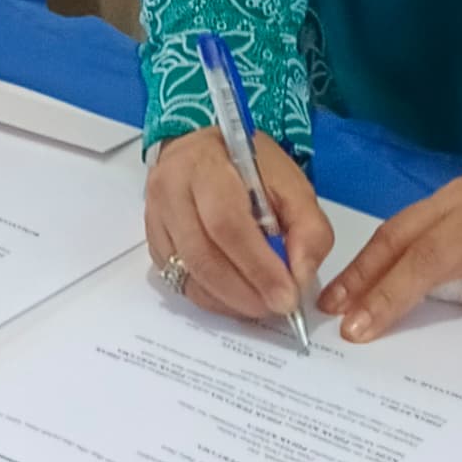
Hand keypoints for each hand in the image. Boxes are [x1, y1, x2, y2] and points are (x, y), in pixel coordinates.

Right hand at [145, 123, 331, 326]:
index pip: (227, 222)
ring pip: (189, 275)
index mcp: (206, 164)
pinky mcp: (153, 243)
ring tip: (261, 304)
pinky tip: (237, 298)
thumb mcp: (292, 184)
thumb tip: (300, 277)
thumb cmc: (251, 168)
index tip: (287, 296)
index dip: (258, 265)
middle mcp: (170, 189)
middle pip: (203, 255)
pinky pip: (179, 283)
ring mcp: (155, 218)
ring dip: (229, 301)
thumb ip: (308, 228)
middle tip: (277, 307)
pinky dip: (213, 299)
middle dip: (244, 290)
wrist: (205, 153)